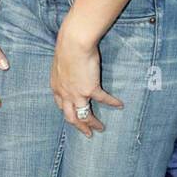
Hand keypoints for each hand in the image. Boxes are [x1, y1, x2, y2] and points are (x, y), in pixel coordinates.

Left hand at [50, 20, 122, 136]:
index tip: (73, 117)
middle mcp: (65, 94)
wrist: (73, 43)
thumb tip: (70, 69)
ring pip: (84, 115)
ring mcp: (77, 94)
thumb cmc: (66, 48)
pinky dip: (112, 103)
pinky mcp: (91, 89)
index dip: (68, 113)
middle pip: (70, 117)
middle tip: (87, 133)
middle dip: (79, 126)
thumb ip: (65, 71)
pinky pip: (103, 100)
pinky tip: (119, 105)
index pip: (61, 106)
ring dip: (92, 124)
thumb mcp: (61, 63)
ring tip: (100, 128)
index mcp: (57, 87)